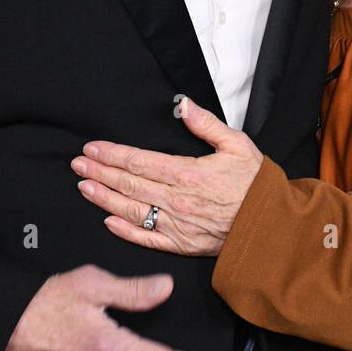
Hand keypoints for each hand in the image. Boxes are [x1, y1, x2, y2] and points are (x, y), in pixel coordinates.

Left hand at [70, 96, 263, 255]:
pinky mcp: (182, 245)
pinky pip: (148, 239)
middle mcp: (177, 201)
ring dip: (104, 198)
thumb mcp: (237, 145)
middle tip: (77, 164)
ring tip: (84, 187)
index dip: (112, 154)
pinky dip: (125, 231)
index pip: (140, 162)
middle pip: (129, 184)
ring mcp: (178, 226)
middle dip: (100, 172)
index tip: (92, 148)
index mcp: (188, 174)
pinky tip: (108, 221)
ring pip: (132, 211)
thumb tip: (183, 104)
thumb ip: (206, 124)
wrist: (274, 227)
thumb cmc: (256, 184)